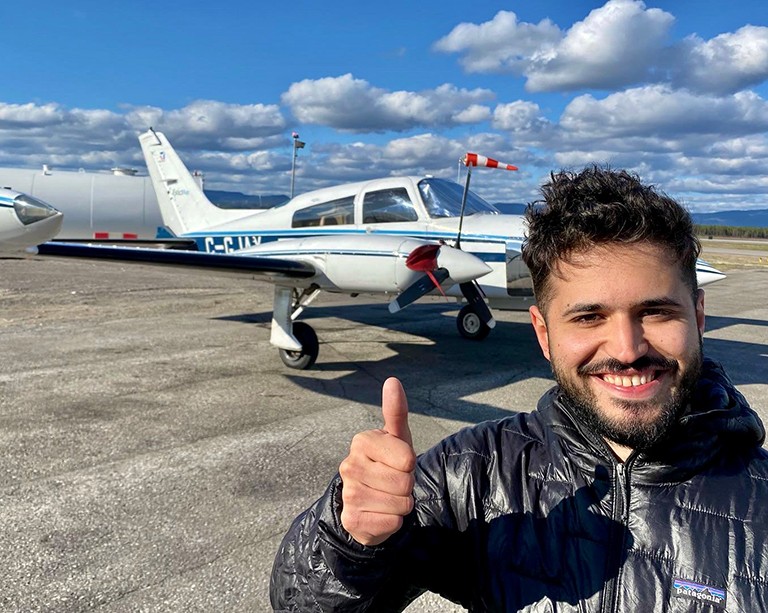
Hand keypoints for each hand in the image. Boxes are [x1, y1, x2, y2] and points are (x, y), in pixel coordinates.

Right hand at [339, 377, 416, 545]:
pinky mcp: (352, 520)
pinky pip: (392, 523)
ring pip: (400, 504)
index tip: (398, 463)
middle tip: (393, 482)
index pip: (407, 458)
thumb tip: (392, 381)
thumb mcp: (397, 438)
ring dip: (401, 504)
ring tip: (387, 497)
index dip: (409, 464)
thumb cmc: (388, 463)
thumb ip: (396, 410)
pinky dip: (393, 522)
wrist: (370, 501)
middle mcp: (349, 466)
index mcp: (361, 442)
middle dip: (406, 486)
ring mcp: (348, 494)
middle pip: (404, 483)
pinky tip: (380, 513)